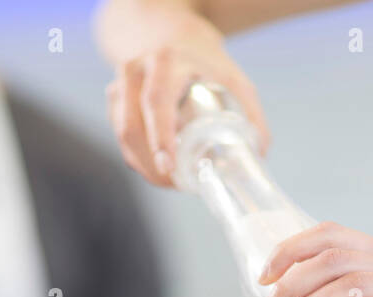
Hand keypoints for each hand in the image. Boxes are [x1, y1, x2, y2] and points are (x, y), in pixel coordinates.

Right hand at [106, 24, 268, 186]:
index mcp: (166, 62)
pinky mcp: (114, 99)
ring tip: (170, 181)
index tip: (169, 167)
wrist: (172, 37)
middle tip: (174, 184)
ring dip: (145, 165)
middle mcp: (136, 70)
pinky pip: (122, 137)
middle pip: (131, 125)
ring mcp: (120, 84)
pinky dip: (138, 159)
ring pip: (123, 135)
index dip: (160, 137)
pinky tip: (157, 170)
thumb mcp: (234, 79)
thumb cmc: (206, 64)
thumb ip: (250, 113)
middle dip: (151, 163)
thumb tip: (258, 152)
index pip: (156, 102)